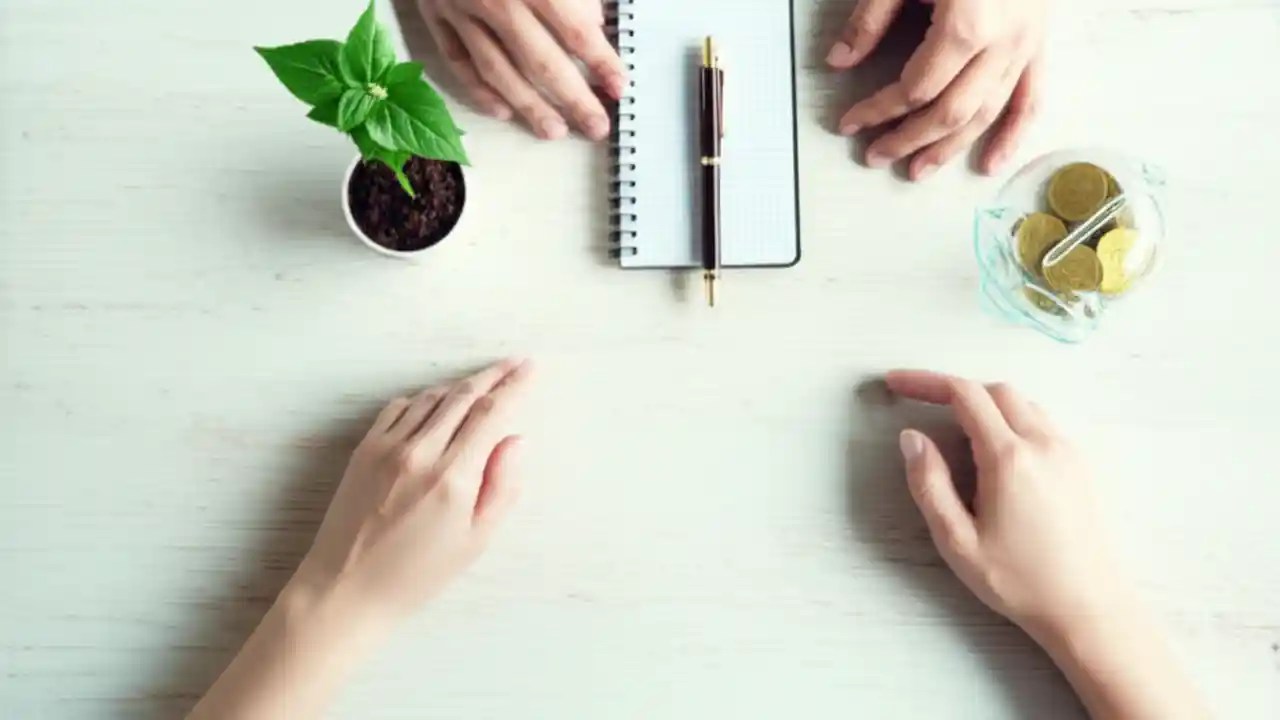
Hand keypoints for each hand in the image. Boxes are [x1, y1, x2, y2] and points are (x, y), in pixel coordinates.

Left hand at [295, 358, 533, 620]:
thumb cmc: (416, 574)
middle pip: (463, 395)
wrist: (346, 589)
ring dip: (459, 386)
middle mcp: (419, 453)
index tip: (530, 368)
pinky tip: (436, 407)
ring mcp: (387, 447)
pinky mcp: (363, 450)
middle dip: (493, 375)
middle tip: (514, 364)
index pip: (491, 413)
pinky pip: (399, 408)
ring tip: (481, 385)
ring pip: (431, 397)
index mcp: (453, 477)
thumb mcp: (475, 541)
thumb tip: (515, 442)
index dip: (514, 386)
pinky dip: (424, 399)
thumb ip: (502, 487)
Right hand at [417, 0, 626, 140]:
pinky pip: (457, 61)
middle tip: (596, 125)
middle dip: (573, 99)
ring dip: (528, 106)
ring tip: (554, 131)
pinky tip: (503, 111)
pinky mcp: (434, 14)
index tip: (619, 85)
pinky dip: (478, 90)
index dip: (600, 61)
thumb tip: (594, 22)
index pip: (573, 29)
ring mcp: (459, 9)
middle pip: (539, 61)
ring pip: (497, 70)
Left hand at [828, 0, 1044, 179]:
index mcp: (967, 24)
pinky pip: (1030, 99)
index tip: (850, 122)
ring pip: (986, 113)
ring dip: (950, 148)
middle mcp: (1003, 42)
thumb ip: (871, 18)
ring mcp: (1026, 44)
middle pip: (951, 112)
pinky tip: (990, 162)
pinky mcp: (1039, 42)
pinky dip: (1011, 134)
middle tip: (876, 155)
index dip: (878, 110)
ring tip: (917, 170)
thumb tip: (840, 60)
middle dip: (909, 139)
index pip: (915, 88)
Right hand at [886, 370, 1125, 635]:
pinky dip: (1011, 420)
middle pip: (995, 390)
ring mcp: (1067, 452)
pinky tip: (995, 453)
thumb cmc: (1018, 581)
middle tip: (922, 403)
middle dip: (955, 390)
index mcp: (1009, 458)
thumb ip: (929, 484)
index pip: (964, 395)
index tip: (895, 382)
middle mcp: (1043, 443)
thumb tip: (912, 438)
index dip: (926, 382)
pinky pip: (1041, 424)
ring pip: (1023, 404)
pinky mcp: (1080, 466)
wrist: (1088, 608)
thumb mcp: (957, 541)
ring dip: (985, 404)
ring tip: (955, 432)